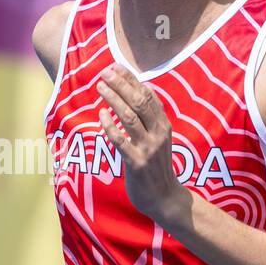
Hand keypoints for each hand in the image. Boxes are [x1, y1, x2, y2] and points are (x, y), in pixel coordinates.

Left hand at [96, 63, 188, 223]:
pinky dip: (109, 126)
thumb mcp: (159, 138)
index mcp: (163, 125)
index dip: (132, 79)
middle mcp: (158, 133)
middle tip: (105, 72)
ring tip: (100, 87)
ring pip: (129, 117)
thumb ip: (150, 117)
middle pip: (139, 101)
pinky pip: (120, 141)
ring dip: (113, 99)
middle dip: (121, 84)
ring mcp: (148, 148)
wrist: (165, 198)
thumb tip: (139, 89)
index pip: (148, 94)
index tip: (116, 66)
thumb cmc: (157, 166)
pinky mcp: (136, 163)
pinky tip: (101, 114)